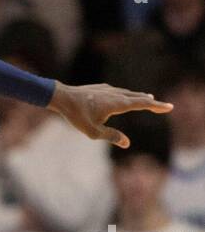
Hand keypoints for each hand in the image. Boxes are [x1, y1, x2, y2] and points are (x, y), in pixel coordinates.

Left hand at [47, 82, 171, 146]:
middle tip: (162, 105)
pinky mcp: (101, 88)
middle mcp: (116, 94)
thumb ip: (111, 136)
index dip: (156, 106)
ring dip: (139, 96)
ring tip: (148, 98)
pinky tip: (125, 96)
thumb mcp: (93, 132)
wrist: (63, 98)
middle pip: (138, 97)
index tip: (169, 107)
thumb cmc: (77, 116)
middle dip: (151, 102)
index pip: (141, 104)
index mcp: (117, 103)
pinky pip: (119, 91)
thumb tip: (126, 143)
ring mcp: (109, 89)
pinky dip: (128, 94)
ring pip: (128, 93)